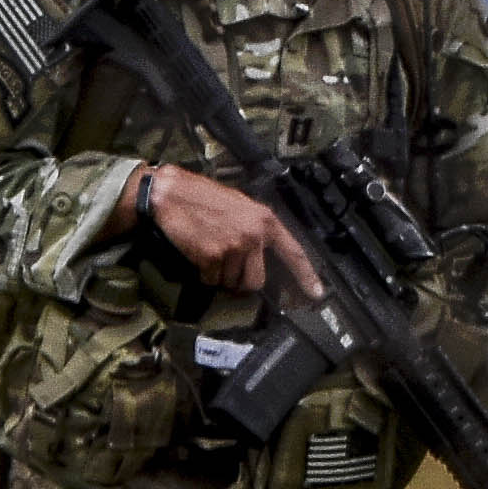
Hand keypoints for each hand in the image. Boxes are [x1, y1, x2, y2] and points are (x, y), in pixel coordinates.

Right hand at [137, 165, 315, 301]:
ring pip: (231, 283)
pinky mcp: (213, 257)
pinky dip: (203, 273)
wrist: (171, 194)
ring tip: (209, 250)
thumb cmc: (203, 197)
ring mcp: (234, 247)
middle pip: (256, 281)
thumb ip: (256, 228)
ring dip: (219, 276)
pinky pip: (211, 280)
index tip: (316, 293)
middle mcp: (254, 235)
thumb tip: (263, 256)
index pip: (294, 252)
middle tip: (226, 265)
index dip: (306, 276)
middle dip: (240, 281)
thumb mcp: (240, 205)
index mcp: (265, 220)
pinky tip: (198, 253)